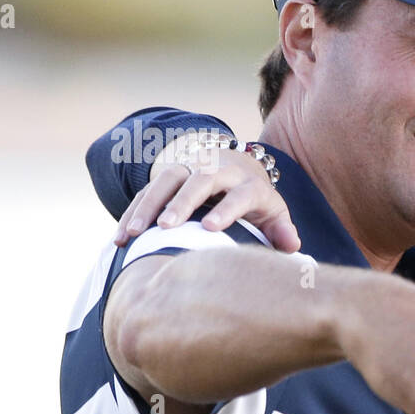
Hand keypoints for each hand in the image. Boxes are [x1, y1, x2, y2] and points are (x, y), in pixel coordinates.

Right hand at [113, 135, 300, 252]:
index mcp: (247, 183)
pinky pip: (146, 191)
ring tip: (133, 232)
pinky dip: (133, 212)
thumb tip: (292, 246)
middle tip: (166, 227)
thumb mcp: (273, 213)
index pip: (239, 193)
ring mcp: (189, 168)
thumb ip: (282, 230)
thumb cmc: (256, 201)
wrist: (235, 166)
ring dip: (148, 205)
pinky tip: (121, 236)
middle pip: (199, 180)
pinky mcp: (168, 176)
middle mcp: (217, 170)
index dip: (227, 209)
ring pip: (166, 180)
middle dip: (182, 202)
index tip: (211, 228)